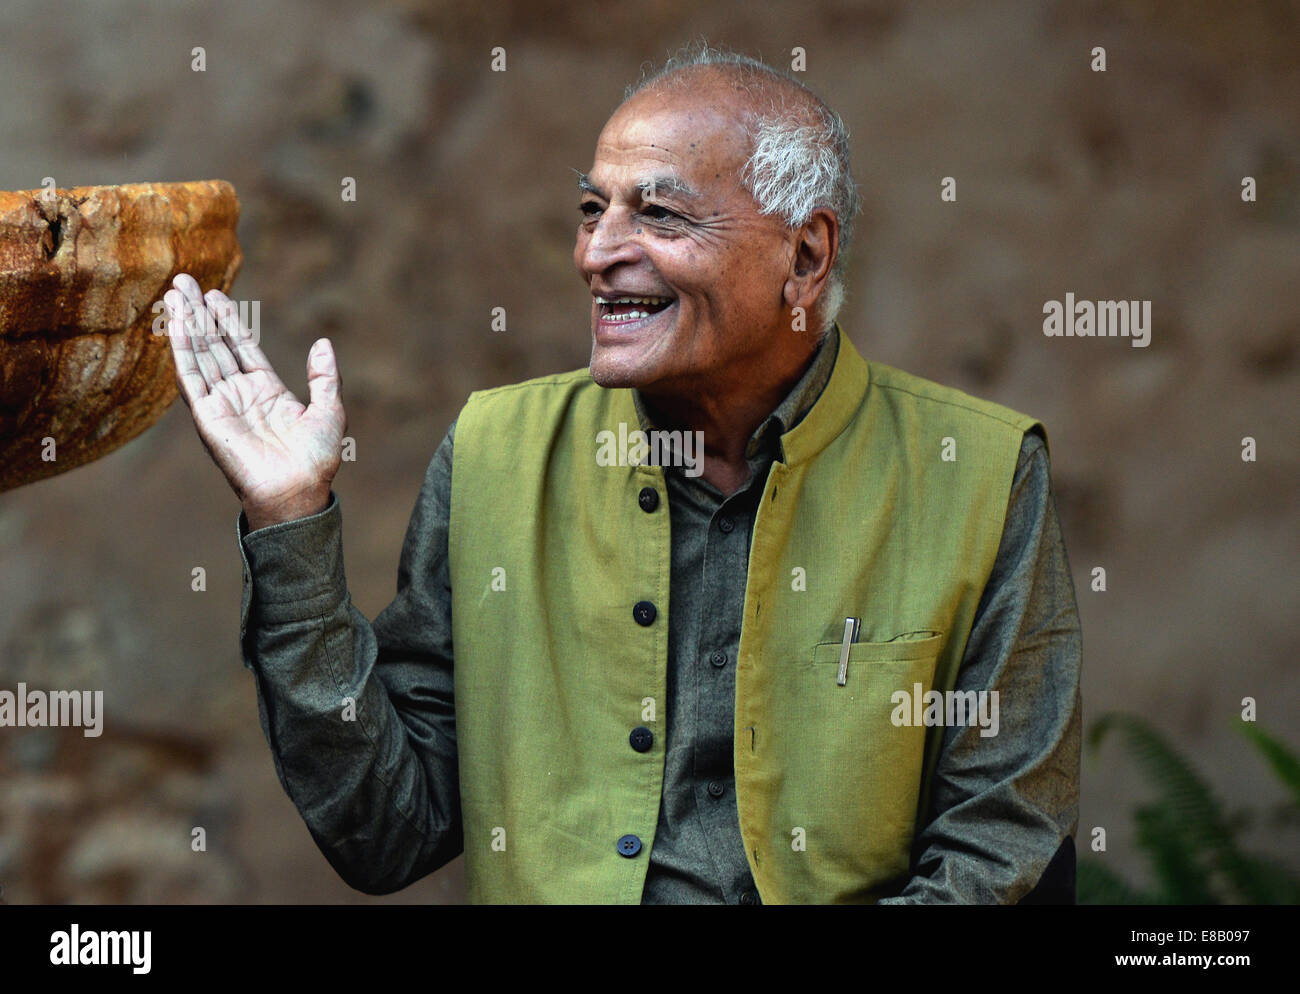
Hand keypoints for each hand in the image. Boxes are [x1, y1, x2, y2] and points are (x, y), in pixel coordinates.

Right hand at [164, 273, 344, 530]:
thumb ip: (325, 377)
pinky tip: (176, 325)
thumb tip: (324, 343)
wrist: (298, 492)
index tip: (215, 295)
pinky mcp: (207, 417)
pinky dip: (182, 351)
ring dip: (186, 324)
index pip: (241, 347)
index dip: (228, 321)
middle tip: (184, 280)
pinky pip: (191, 378)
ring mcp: (221, 404)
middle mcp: (240, 395)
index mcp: (267, 392)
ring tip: (174, 292)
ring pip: (199, 355)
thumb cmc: (316, 460)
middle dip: (199, 314)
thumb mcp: (329, 410)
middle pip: (214, 345)